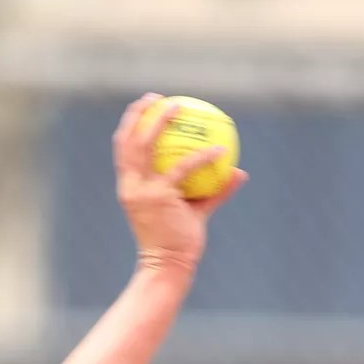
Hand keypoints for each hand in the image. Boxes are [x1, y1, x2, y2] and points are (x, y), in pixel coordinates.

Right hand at [115, 93, 245, 276]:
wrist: (168, 266)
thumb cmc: (178, 242)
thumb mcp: (195, 213)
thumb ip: (214, 191)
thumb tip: (240, 172)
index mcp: (130, 188)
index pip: (124, 150)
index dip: (131, 125)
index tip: (145, 107)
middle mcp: (132, 186)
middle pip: (127, 141)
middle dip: (138, 115)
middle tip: (156, 97)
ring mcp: (143, 191)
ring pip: (146, 147)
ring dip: (160, 123)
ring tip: (178, 107)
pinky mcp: (159, 197)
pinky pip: (183, 170)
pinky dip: (202, 157)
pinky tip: (219, 149)